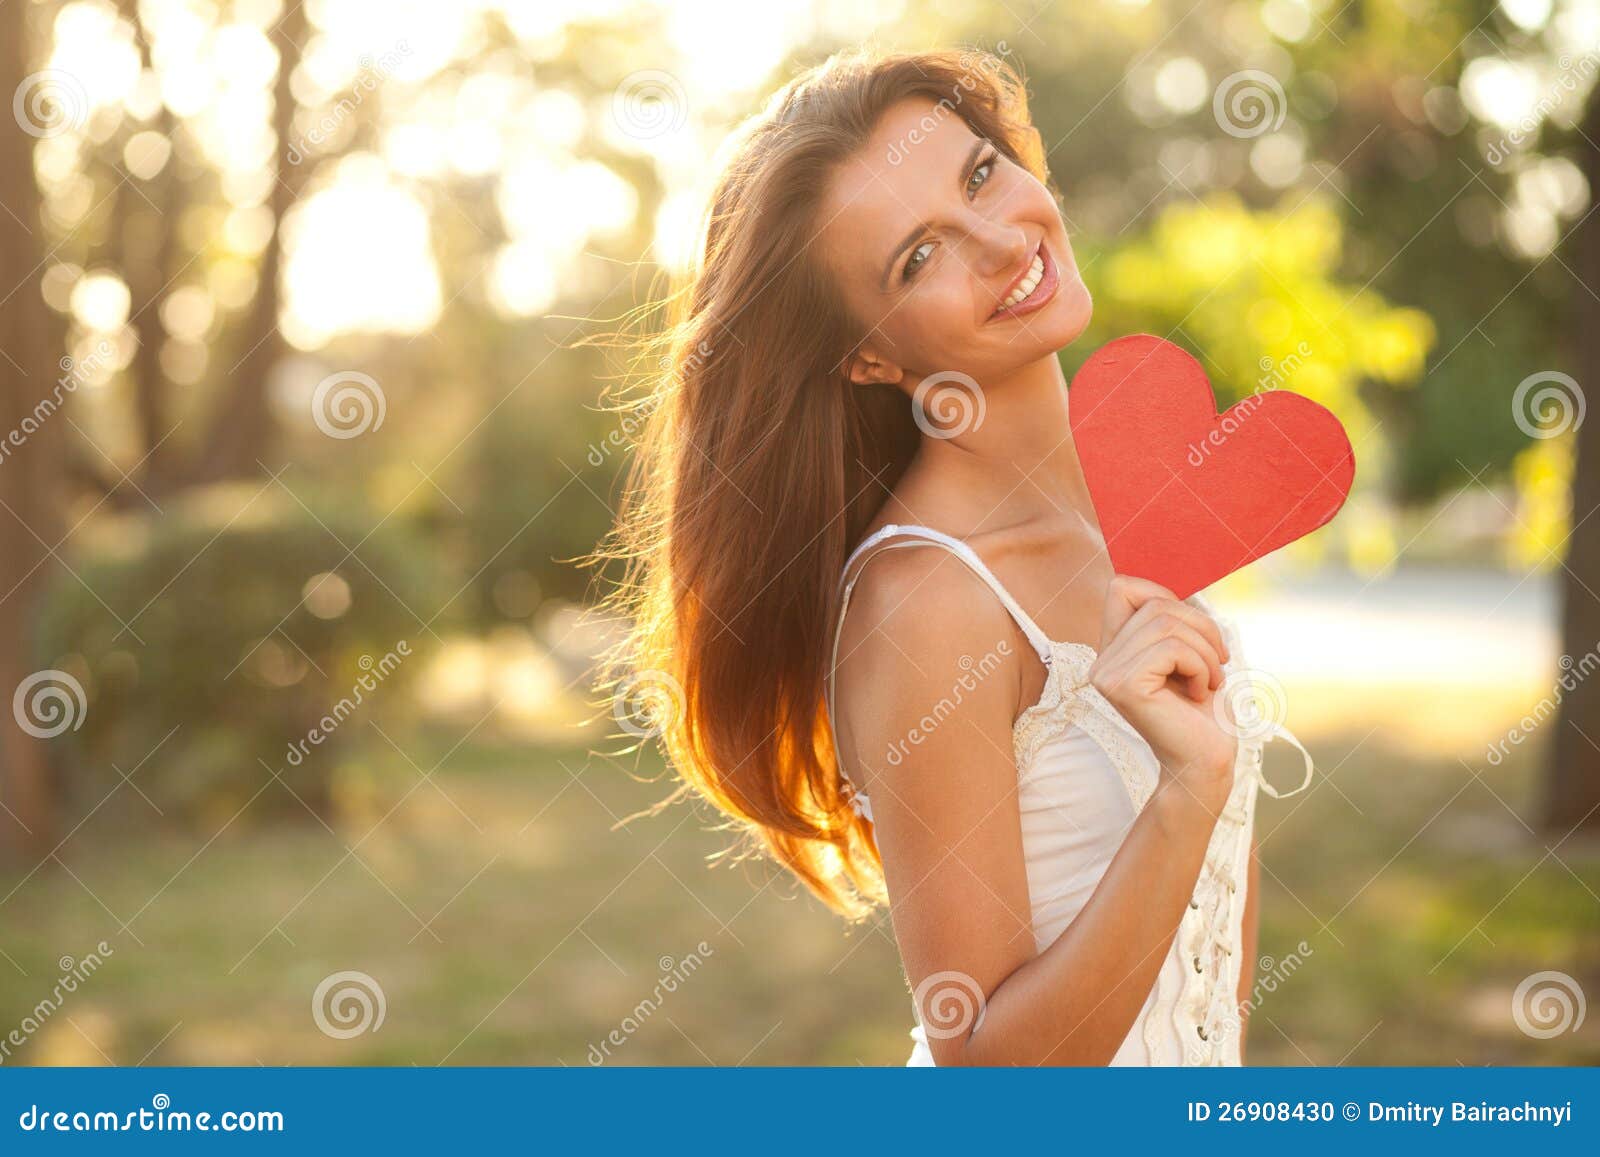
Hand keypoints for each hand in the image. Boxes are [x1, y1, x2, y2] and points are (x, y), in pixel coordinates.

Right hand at [1087, 575, 1238, 812]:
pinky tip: (1201, 691)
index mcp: (1112, 651)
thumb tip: (1173, 584)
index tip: (1194, 635)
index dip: (1163, 596)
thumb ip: (1172, 620)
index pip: (1122, 588)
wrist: (1206, 763)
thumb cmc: (1203, 713)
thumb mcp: (1190, 653)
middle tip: (1218, 663)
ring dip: (1205, 649)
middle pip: (1155, 604)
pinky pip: (1171, 648)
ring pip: (1166, 624)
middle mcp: (1101, 662)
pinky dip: (1200, 665)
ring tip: (1210, 680)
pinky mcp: (1124, 687)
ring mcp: (1107, 674)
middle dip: (1201, 627)